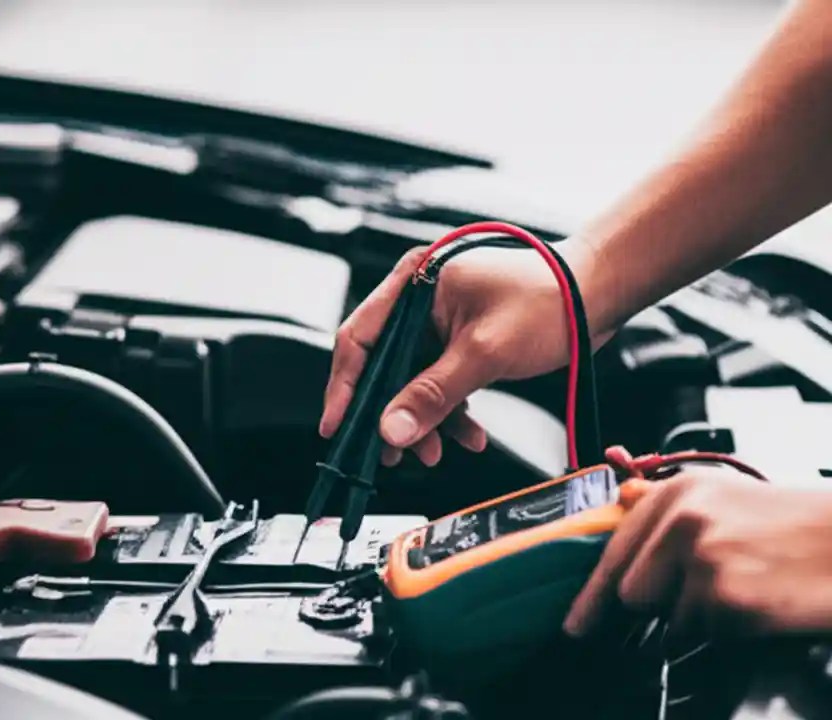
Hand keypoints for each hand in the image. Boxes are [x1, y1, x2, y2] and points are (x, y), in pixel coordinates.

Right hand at [319, 241, 598, 466]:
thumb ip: (433, 395)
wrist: (601, 293)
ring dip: (423, 421)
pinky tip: (468, 436)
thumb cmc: (550, 300)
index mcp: (413, 284)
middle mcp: (419, 302)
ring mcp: (439, 323)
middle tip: (390, 453)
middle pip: (383, 366)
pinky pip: (439, 384)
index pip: (359, 339)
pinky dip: (450, 412)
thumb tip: (391, 431)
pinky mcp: (458, 343)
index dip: (345, 387)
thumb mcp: (483, 353)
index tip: (338, 428)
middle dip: (390, 414)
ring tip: (434, 453)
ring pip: (412, 382)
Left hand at [565, 469, 831, 638]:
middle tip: (708, 590)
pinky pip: (704, 632)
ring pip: (668, 617)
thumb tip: (623, 501)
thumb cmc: (793, 524)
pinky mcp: (726, 596)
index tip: (577, 622)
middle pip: (630, 592)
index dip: (592, 593)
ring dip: (699, 615)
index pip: (614, 550)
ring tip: (742, 586)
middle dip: (660, 603)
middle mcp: (681, 521)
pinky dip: (728, 629)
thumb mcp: (724, 497)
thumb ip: (667, 508)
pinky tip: (757, 601)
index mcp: (676, 493)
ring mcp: (701, 558)